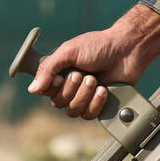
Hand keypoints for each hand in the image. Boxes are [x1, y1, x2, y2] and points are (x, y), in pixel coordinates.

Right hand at [26, 4, 159, 119]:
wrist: (127, 49)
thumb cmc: (99, 45)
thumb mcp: (69, 51)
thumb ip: (49, 68)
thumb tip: (32, 89)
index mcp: (59, 72)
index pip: (45, 90)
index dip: (52, 88)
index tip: (60, 78)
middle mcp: (70, 86)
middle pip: (58, 103)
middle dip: (72, 89)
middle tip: (83, 74)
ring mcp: (84, 96)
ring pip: (73, 111)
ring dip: (84, 95)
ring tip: (95, 80)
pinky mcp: (99, 105)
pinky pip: (89, 115)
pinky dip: (96, 102)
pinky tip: (104, 90)